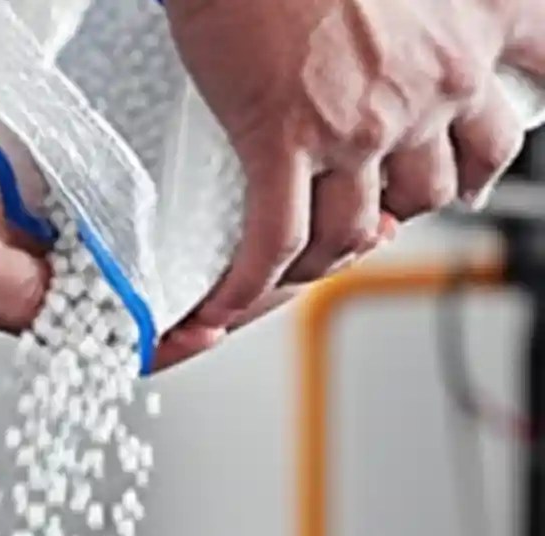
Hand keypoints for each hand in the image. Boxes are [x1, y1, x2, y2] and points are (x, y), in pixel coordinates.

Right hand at [157, 0, 541, 367]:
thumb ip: (438, 3)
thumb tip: (405, 24)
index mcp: (471, 28)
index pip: (514, 112)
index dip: (491, 156)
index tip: (475, 169)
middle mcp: (429, 85)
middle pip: (438, 187)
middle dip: (408, 209)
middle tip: (380, 209)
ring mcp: (357, 122)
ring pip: (359, 227)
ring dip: (334, 253)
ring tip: (309, 256)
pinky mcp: (282, 139)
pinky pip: (275, 236)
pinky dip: (252, 278)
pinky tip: (229, 298)